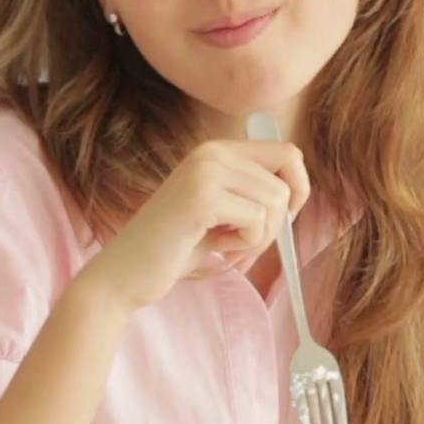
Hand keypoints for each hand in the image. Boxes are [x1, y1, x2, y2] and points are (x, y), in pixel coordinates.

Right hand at [75, 138, 308, 313]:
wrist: (125, 273)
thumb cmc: (174, 247)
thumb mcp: (220, 211)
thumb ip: (251, 193)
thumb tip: (297, 192)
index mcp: (217, 150)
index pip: (289, 153)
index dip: (297, 190)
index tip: (275, 220)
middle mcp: (212, 151)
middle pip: (286, 181)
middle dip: (276, 223)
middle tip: (246, 245)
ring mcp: (205, 171)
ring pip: (275, 201)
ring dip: (261, 237)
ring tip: (230, 249)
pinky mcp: (201, 197)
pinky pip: (257, 219)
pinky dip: (247, 244)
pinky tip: (219, 250)